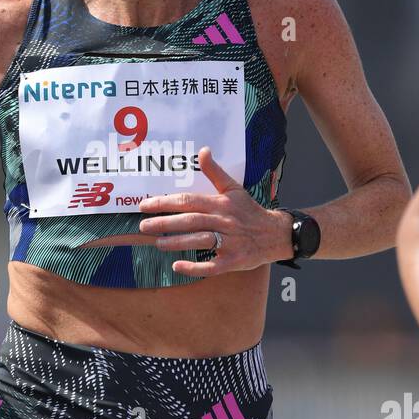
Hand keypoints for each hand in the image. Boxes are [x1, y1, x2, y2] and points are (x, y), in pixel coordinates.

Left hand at [137, 146, 281, 275]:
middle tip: (143, 226)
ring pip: (200, 241)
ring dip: (177, 242)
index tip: (145, 205)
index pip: (189, 200)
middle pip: (191, 220)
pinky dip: (194, 267)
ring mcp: (229, 242)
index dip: (166, 202)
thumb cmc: (249, 211)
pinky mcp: (233, 260)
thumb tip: (203, 151)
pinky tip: (177, 266)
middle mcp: (224, 221)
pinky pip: (212, 265)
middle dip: (165, 223)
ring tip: (157, 243)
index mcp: (221, 203)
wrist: (275, 234)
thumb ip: (215, 172)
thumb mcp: (234, 189)